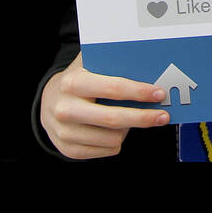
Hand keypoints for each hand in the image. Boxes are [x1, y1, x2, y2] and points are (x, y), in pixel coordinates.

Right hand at [40, 53, 169, 159]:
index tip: (159, 94)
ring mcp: (65, 132)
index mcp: (72, 83)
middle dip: (143, 118)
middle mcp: (66, 109)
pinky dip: (117, 141)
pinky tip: (113, 130)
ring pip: (114, 138)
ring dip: (128, 129)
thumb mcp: (89, 64)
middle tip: (163, 116)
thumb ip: (111, 62)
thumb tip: (147, 62)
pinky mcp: (68, 149)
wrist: (49, 102)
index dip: (139, 92)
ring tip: (128, 118)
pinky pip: (107, 150)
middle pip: (114, 119)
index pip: (113, 88)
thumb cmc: (79, 80)